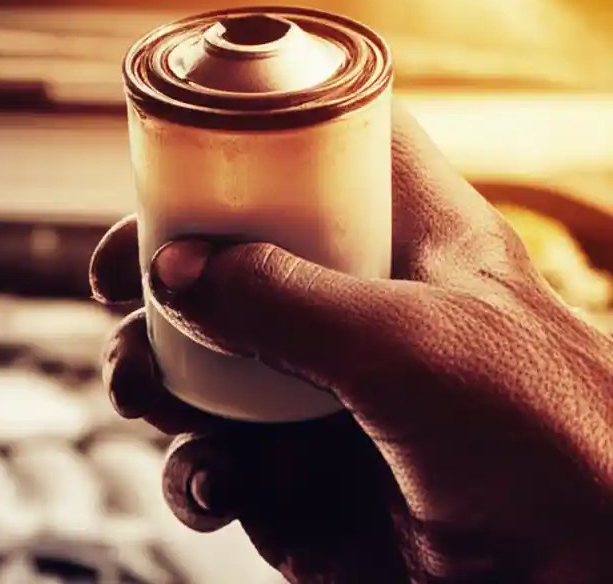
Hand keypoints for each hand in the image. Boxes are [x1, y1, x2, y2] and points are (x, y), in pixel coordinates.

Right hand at [90, 105, 612, 582]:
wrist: (575, 582)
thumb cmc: (542, 442)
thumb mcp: (410, 343)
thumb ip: (283, 300)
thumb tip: (169, 270)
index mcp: (407, 243)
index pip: (325, 155)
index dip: (245, 145)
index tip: (170, 161)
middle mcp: (355, 314)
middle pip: (229, 260)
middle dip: (156, 271)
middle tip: (118, 284)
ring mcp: (318, 402)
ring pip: (199, 367)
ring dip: (151, 375)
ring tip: (146, 395)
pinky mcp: (296, 487)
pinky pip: (211, 468)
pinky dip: (190, 476)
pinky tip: (211, 487)